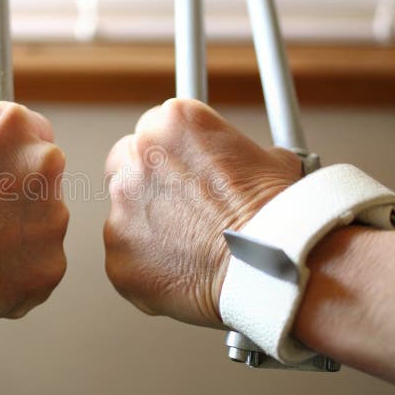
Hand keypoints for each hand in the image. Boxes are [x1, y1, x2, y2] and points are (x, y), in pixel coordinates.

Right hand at [0, 102, 68, 322]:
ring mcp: (53, 214)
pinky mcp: (52, 260)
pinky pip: (41, 264)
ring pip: (45, 222)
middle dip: (19, 193)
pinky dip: (20, 271)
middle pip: (43, 176)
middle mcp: (43, 162)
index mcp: (12, 125)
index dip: (10, 154)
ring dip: (20, 233)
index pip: (31, 129)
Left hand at [103, 98, 300, 327]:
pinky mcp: (117, 253)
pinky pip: (123, 257)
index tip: (186, 172)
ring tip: (189, 246)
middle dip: (146, 182)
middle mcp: (140, 155)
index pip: (154, 126)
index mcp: (173, 122)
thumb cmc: (277, 217)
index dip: (172, 153)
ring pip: (122, 212)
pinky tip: (179, 272)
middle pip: (125, 161)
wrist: (273, 268)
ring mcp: (123, 205)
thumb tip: (247, 165)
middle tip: (179, 207)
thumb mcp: (272, 161)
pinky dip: (145, 266)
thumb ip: (238, 154)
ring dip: (145, 225)